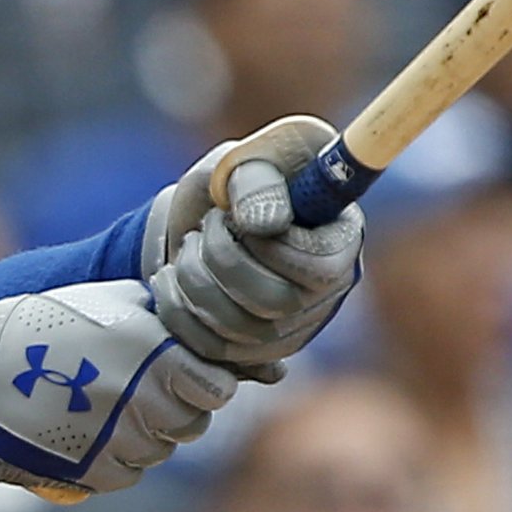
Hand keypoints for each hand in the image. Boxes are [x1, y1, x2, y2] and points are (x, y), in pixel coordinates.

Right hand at [0, 280, 236, 497]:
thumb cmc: (42, 326)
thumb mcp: (104, 300)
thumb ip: (158, 314)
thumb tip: (200, 324)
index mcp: (151, 351)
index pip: (217, 387)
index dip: (205, 383)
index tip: (187, 376)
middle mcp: (142, 399)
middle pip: (193, 424)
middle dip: (175, 409)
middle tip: (141, 391)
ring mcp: (119, 440)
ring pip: (160, 451)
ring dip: (144, 434)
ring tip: (105, 408)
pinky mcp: (93, 472)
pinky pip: (128, 474)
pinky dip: (116, 458)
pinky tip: (89, 431)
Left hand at [143, 115, 363, 375]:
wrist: (203, 213)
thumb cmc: (239, 178)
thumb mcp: (247, 159)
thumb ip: (257, 180)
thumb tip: (264, 224)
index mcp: (341, 242)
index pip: (320, 270)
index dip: (268, 246)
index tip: (236, 216)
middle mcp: (325, 295)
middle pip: (276, 304)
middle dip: (221, 260)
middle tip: (203, 227)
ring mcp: (290, 329)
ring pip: (240, 332)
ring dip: (194, 282)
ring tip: (186, 246)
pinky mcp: (252, 351)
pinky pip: (212, 352)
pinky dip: (178, 312)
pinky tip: (170, 277)